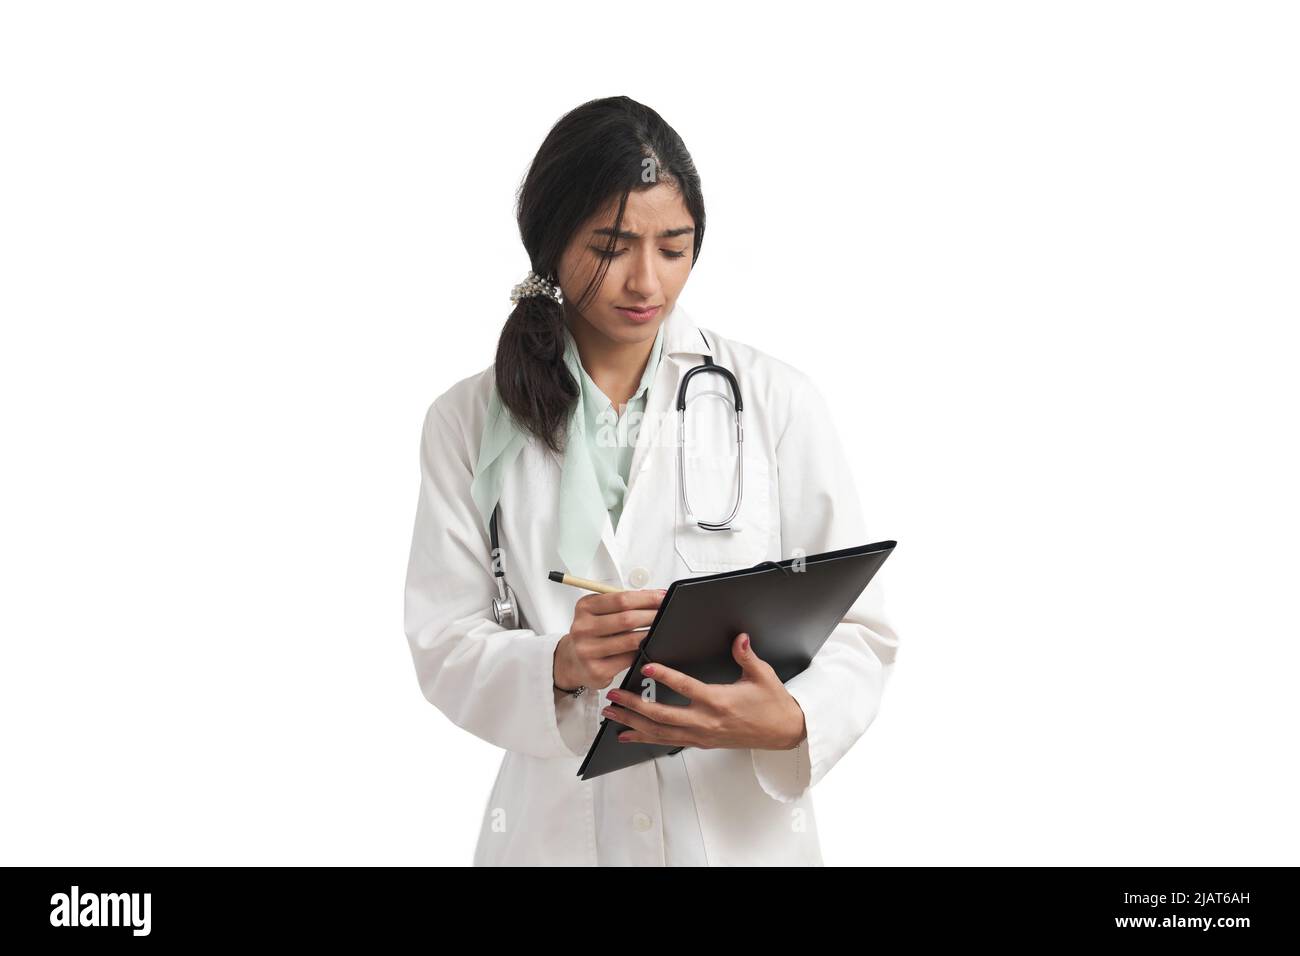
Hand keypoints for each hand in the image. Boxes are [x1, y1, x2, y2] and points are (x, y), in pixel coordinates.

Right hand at [553, 588, 665, 691]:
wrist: (572, 661)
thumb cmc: (592, 633)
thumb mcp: (598, 611)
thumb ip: (621, 603)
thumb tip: (655, 596)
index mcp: (584, 608)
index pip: (621, 599)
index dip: (646, 598)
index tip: (662, 597)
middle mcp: (583, 628)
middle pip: (627, 619)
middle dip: (652, 615)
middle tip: (666, 613)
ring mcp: (588, 650)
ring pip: (630, 640)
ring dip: (650, 634)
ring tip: (661, 629)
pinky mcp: (597, 670)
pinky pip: (628, 659)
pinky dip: (642, 652)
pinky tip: (649, 647)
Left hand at [600, 633, 806, 750]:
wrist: (783, 732)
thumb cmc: (772, 704)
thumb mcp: (762, 675)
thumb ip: (746, 656)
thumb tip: (739, 637)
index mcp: (719, 702)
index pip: (686, 687)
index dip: (665, 676)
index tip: (646, 665)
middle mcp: (706, 722)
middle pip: (662, 716)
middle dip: (634, 705)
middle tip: (613, 695)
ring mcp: (701, 735)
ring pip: (660, 732)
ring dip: (633, 723)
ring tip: (611, 714)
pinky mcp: (701, 742)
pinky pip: (667, 741)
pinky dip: (645, 738)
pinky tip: (628, 735)